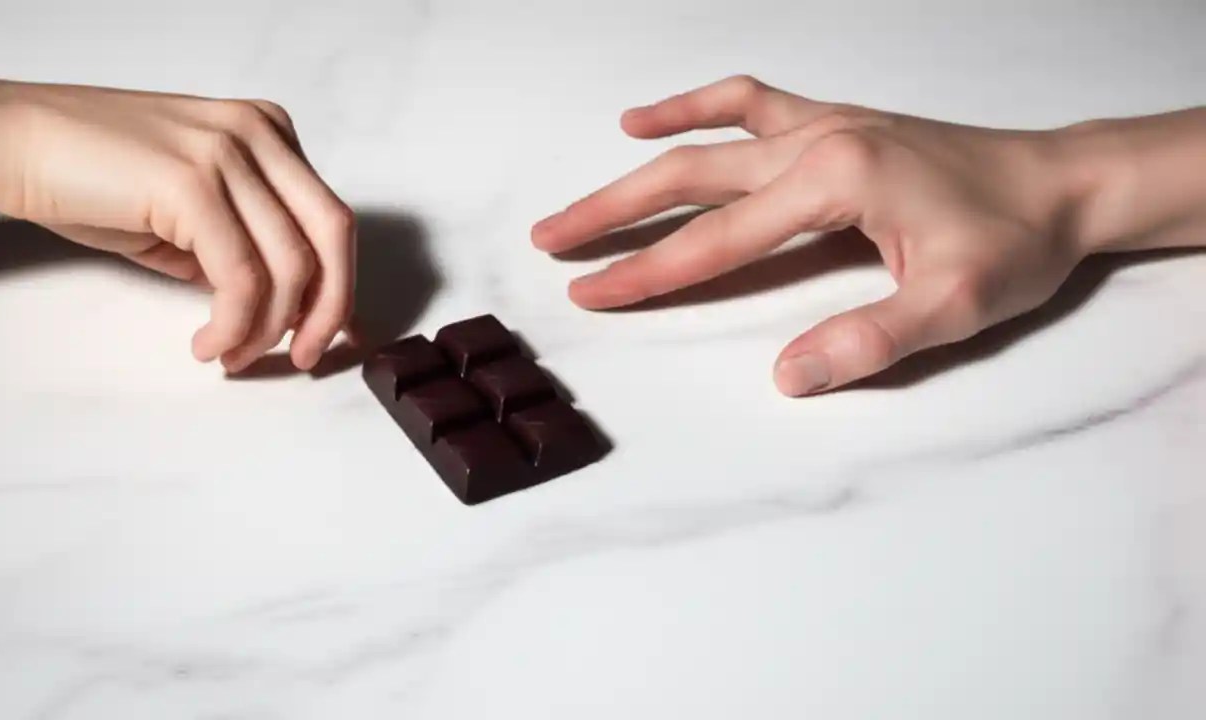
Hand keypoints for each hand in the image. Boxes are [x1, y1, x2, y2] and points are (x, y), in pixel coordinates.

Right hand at [0, 78, 354, 371]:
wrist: (10, 140)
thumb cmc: (88, 173)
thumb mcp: (186, 209)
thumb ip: (237, 243)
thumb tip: (278, 307)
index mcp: (266, 132)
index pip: (329, 219)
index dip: (339, 286)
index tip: (327, 334)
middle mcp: (258, 133)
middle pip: (331, 236)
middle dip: (326, 310)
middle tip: (303, 357)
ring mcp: (227, 153)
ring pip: (290, 265)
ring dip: (266, 329)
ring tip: (228, 354)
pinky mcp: (191, 184)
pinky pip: (242, 278)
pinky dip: (233, 324)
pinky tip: (207, 343)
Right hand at [532, 75, 1098, 395]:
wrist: (1064, 183)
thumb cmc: (1015, 241)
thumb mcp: (956, 306)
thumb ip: (869, 340)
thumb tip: (787, 374)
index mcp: (836, 181)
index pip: (718, 241)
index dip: (647, 273)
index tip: (590, 294)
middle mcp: (815, 141)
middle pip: (688, 179)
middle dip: (612, 216)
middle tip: (551, 244)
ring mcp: (820, 123)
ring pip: (705, 143)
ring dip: (635, 171)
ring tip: (580, 201)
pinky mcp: (830, 122)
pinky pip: (746, 102)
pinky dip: (692, 105)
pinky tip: (647, 116)